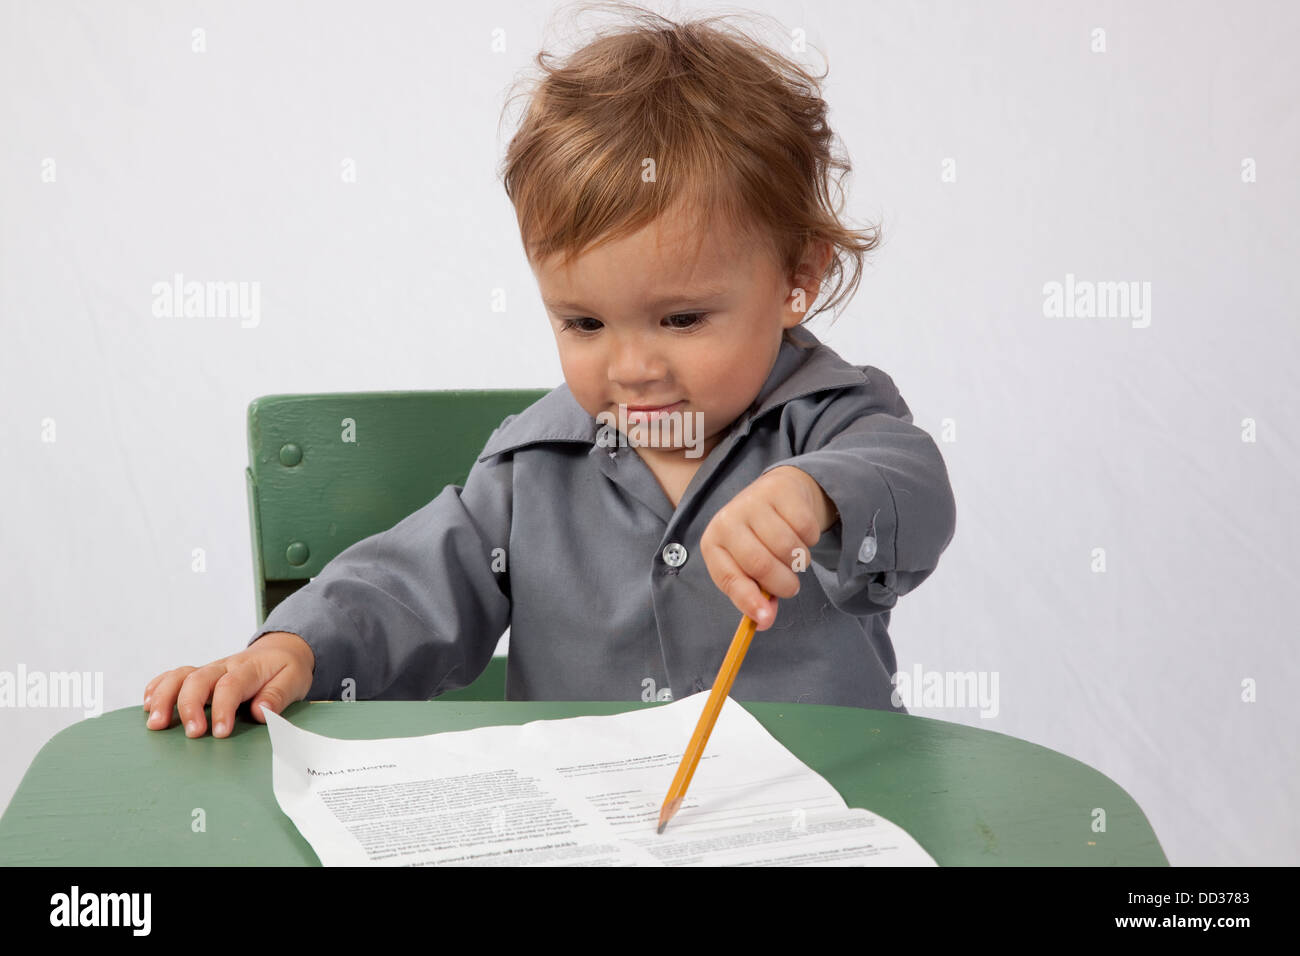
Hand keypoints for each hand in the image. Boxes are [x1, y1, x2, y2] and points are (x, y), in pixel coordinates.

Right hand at [142, 631, 315, 737]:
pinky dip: (157, 687)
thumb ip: (278, 695)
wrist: (281, 649)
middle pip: (198, 679)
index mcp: (249, 668)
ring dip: (164, 698)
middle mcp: (224, 667)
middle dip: (190, 707)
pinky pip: (173, 676)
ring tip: (156, 724)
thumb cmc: (288, 668)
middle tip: (192, 734)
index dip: (223, 709)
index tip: (220, 733)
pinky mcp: (199, 676)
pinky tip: (147, 705)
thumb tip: (260, 713)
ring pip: (179, 676)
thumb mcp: (295, 679)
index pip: (231, 685)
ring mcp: (209, 670)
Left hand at [699, 465, 837, 630]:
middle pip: (760, 564)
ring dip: (799, 562)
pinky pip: (805, 528)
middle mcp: (728, 520)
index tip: (766, 618)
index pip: (729, 578)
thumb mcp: (749, 568)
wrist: (776, 493)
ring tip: (794, 558)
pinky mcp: (779, 490)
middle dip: (783, 584)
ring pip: (786, 547)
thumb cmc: (759, 539)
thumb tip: (764, 622)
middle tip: (791, 586)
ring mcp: (753, 502)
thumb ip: (757, 596)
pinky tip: (801, 534)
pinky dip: (810, 539)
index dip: (748, 601)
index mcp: (714, 543)